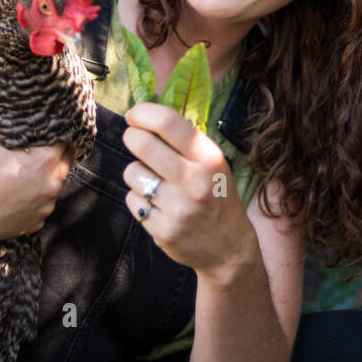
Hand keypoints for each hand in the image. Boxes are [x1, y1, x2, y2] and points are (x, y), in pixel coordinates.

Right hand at [0, 123, 75, 249]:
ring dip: (44, 174)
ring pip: (54, 183)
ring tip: (21, 169)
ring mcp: (45, 207)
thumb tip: (5, 98)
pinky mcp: (35, 224)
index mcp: (45, 160)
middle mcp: (52, 184)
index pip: (67, 136)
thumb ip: (0, 115)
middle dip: (55, 151)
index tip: (48, 125)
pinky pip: (41, 204)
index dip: (58, 128)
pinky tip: (14, 191)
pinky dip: (33, 197)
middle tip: (38, 145)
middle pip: (65, 160)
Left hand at [121, 102, 257, 279]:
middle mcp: (194, 181)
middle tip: (135, 139)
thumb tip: (146, 113)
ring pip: (131, 172)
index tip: (134, 115)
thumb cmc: (216, 195)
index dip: (142, 113)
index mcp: (208, 158)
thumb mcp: (213, 163)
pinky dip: (139, 199)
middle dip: (131, 136)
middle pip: (141, 143)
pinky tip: (156, 204)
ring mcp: (178, 208)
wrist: (229, 248)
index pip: (167, 121)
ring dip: (136, 173)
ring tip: (154, 181)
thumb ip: (185, 140)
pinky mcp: (162, 230)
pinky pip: (132, 200)